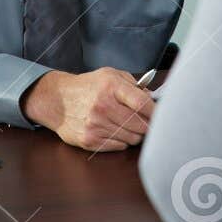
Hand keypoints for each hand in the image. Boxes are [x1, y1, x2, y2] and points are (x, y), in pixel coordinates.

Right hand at [20, 68, 154, 151]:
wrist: (57, 100)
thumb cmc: (87, 87)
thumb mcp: (109, 75)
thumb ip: (133, 84)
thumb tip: (153, 99)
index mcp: (111, 87)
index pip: (143, 103)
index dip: (157, 112)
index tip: (163, 115)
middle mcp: (103, 106)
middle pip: (141, 125)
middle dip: (147, 125)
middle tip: (145, 122)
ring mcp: (96, 125)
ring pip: (132, 138)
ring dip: (135, 134)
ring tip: (126, 125)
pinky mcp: (90, 140)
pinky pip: (119, 146)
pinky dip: (122, 141)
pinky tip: (114, 131)